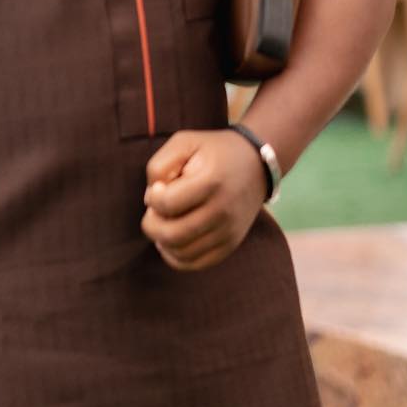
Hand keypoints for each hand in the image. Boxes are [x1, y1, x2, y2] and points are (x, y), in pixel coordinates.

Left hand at [141, 128, 267, 272]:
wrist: (255, 164)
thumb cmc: (212, 152)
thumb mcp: (183, 142)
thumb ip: (159, 165)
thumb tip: (150, 199)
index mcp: (211, 182)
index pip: (167, 204)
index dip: (153, 197)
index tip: (159, 188)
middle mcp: (223, 211)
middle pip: (171, 235)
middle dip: (151, 224)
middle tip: (156, 211)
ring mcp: (229, 231)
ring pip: (181, 253)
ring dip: (162, 240)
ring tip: (165, 222)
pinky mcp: (230, 244)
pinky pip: (195, 263)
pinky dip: (176, 256)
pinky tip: (172, 240)